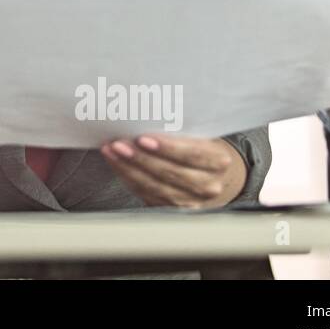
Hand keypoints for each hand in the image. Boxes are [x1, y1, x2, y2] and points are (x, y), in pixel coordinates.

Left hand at [101, 134, 246, 207]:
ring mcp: (193, 201)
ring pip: (156, 187)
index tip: (142, 138)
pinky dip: (130, 179)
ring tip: (111, 152)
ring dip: (128, 169)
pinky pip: (148, 196)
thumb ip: (178, 130)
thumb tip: (143, 118)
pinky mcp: (175, 210)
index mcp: (217, 161)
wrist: (210, 174)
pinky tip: (117, 165)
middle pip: (170, 173)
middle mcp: (208, 185)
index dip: (166, 148)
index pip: (191, 154)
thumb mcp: (197, 135)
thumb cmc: (198, 147)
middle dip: (140, 158)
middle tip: (118, 144)